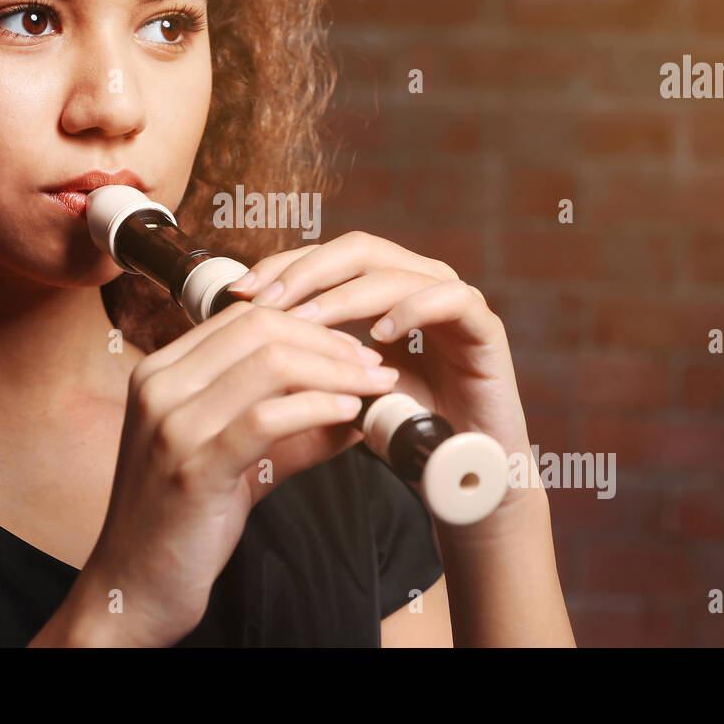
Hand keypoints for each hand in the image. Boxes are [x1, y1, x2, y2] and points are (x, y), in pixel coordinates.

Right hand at [75, 301, 401, 645]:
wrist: (131, 588)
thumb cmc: (180, 521)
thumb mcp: (235, 458)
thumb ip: (290, 427)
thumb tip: (358, 403)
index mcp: (160, 372)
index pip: (245, 317)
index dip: (309, 323)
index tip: (353, 348)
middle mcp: (159, 387)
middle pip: (261, 329)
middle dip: (330, 343)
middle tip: (374, 367)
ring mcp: (171, 425)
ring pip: (269, 364)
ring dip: (335, 372)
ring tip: (374, 389)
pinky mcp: (192, 468)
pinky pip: (266, 419)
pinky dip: (317, 408)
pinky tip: (349, 416)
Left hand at [227, 231, 538, 514]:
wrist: (463, 475)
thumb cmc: (400, 431)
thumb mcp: (341, 391)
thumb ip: (305, 363)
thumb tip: (237, 346)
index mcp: (381, 290)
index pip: (325, 257)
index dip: (282, 266)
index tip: (240, 292)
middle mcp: (417, 283)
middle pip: (356, 249)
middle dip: (306, 272)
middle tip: (267, 301)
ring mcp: (453, 300)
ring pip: (395, 271)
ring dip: (346, 295)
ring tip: (307, 322)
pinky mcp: (485, 327)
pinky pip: (451, 299)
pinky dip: (414, 309)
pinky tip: (381, 334)